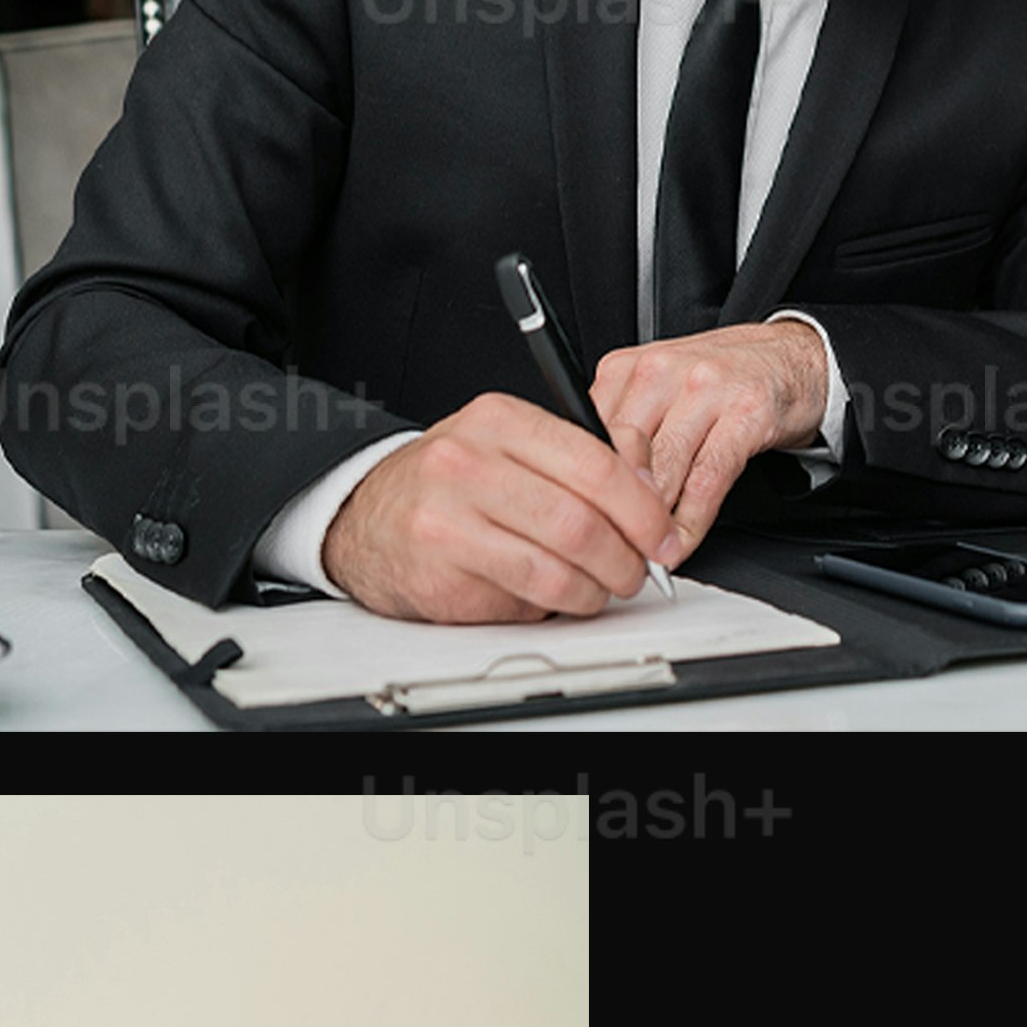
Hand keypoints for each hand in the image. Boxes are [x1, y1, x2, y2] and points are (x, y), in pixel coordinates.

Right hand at [314, 393, 688, 624]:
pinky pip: (526, 598)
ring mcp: (447, 518)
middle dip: (627, 558)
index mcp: (497, 420)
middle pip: (582, 520)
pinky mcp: (439, 571)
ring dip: (597, 590)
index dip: (644, 510)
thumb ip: (582, 454)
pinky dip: (557, 606)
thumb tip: (648, 485)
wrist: (365, 519)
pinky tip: (555, 598)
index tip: (661, 536)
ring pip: (560, 567)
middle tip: (637, 571)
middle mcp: (467, 462)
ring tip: (599, 588)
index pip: (597, 463)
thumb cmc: (449, 486)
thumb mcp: (510, 446)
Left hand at [583, 319, 830, 566]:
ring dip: (652, 524)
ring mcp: (705, 389)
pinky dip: (691, 520)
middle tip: (611, 551)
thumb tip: (587, 491)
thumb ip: (619, 430)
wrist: (790, 355)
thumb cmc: (718, 378)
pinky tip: (681, 542)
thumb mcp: (655, 393)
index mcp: (626, 368)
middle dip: (615, 511)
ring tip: (643, 555)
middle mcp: (661, 372)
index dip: (585, 489)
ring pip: (663, 471)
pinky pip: (708, 478)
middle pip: (621, 456)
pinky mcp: (747, 413)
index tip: (585, 524)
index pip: (587, 436)